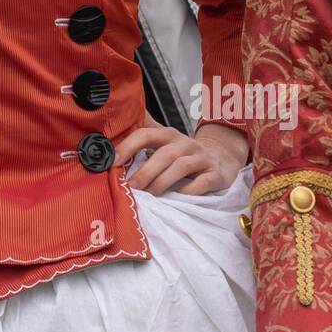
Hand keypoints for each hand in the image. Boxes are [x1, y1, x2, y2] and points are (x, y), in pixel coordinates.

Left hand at [114, 119, 247, 196]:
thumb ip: (142, 143)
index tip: (113, 162)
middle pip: (164, 153)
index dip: (128, 147)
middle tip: (131, 186)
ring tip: (150, 194)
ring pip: (181, 166)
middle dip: (145, 171)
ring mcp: (202, 158)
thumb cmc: (184, 154)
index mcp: (168, 135)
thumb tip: (109, 148)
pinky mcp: (215, 174)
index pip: (145, 134)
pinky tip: (177, 197)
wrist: (222, 158)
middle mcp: (185, 143)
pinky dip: (189, 190)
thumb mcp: (165, 144)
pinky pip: (202, 182)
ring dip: (162, 181)